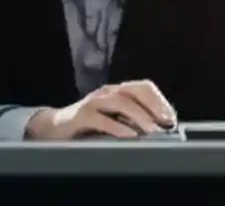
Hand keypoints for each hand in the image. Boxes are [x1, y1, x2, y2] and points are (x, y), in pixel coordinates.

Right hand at [24, 79, 177, 140]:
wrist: (53, 128)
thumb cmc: (87, 126)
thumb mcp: (113, 119)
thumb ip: (132, 121)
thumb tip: (161, 130)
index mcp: (117, 91)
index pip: (144, 87)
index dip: (160, 101)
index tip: (171, 119)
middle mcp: (107, 92)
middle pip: (135, 91)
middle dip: (154, 106)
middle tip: (166, 123)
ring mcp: (94, 102)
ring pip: (121, 102)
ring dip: (140, 116)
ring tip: (152, 131)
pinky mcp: (81, 116)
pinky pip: (103, 119)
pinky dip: (119, 128)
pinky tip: (130, 137)